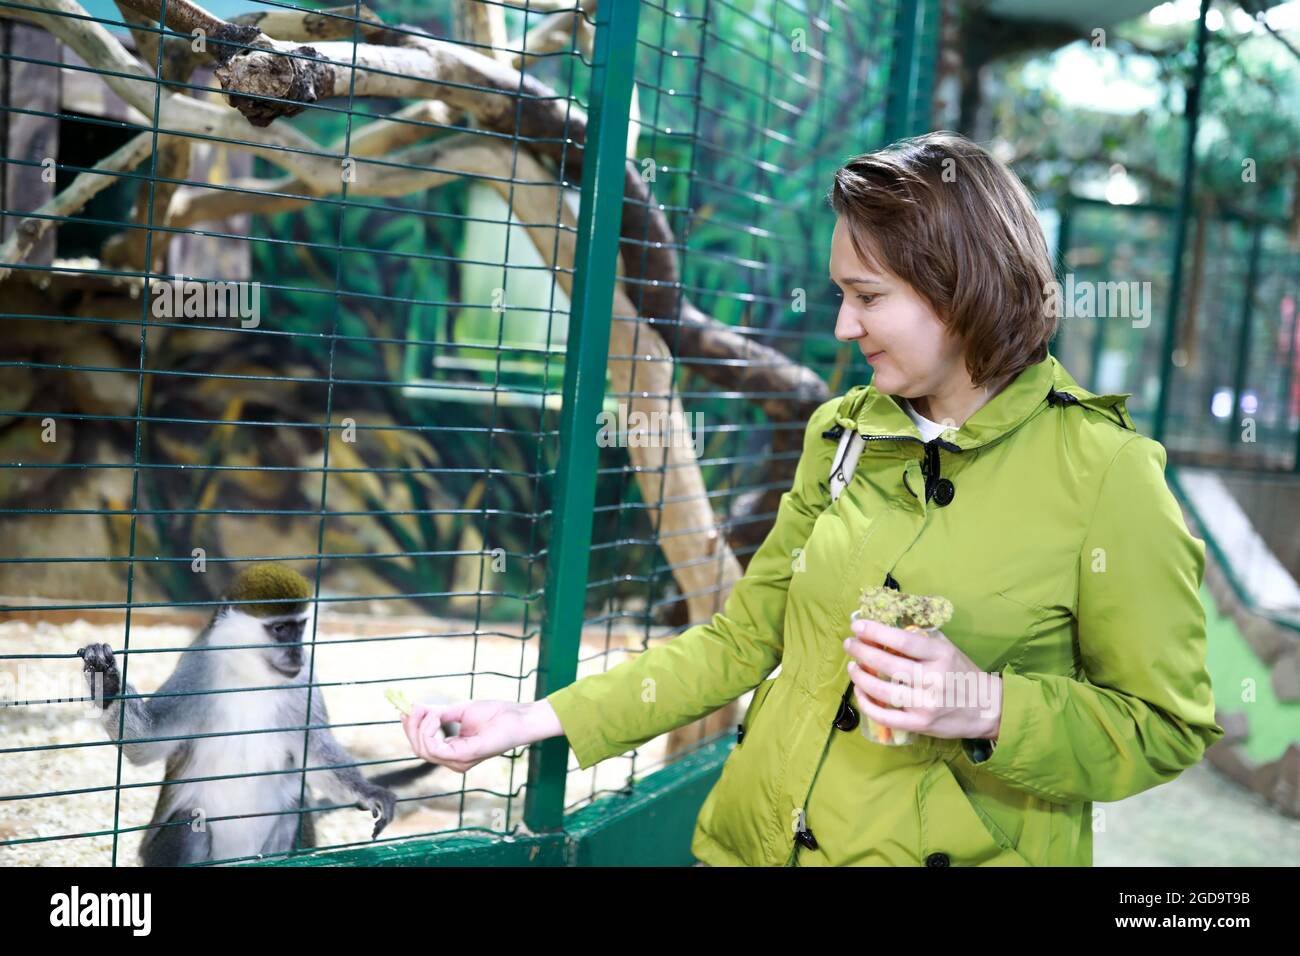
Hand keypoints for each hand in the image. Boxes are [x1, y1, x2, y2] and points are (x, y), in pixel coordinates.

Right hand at [400, 699, 551, 774]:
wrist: (518, 716)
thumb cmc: (496, 714)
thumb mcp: (459, 711)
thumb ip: (437, 713)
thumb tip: (413, 708)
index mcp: (453, 752)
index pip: (422, 746)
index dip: (410, 729)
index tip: (404, 710)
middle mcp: (454, 761)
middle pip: (419, 749)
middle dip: (411, 728)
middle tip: (411, 708)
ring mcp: (459, 761)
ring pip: (423, 750)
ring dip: (420, 726)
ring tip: (428, 710)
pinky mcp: (464, 756)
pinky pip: (435, 748)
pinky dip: (430, 729)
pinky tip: (436, 716)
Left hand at [843, 618, 1001, 740]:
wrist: (988, 708)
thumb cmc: (962, 673)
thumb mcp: (947, 649)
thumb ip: (921, 638)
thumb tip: (886, 627)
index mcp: (940, 655)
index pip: (902, 640)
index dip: (875, 632)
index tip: (858, 626)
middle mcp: (933, 679)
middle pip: (887, 664)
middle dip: (862, 652)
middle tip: (849, 644)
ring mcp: (926, 704)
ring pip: (882, 691)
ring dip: (860, 677)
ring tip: (851, 667)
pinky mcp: (920, 725)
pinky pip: (885, 716)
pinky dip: (867, 704)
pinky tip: (860, 692)